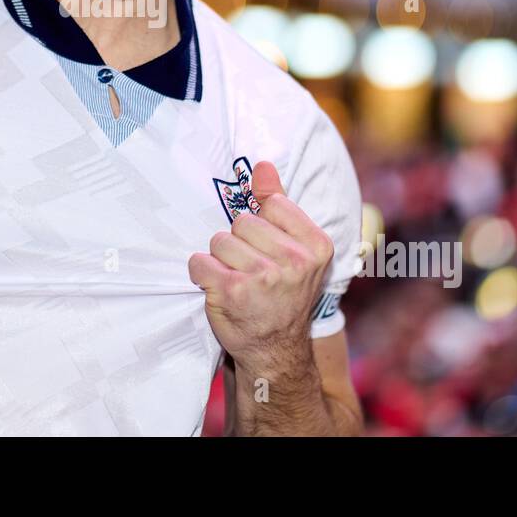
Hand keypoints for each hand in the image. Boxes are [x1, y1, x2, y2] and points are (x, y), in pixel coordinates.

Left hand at [188, 161, 334, 373]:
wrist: (274, 351)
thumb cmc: (282, 296)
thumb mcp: (293, 251)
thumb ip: (278, 204)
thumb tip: (262, 165)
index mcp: (316, 246)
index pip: (272, 204)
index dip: (263, 225)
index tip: (269, 250)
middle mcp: (295, 261)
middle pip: (242, 221)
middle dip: (239, 243)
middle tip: (252, 271)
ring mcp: (263, 277)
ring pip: (219, 240)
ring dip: (220, 260)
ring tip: (237, 281)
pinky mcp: (232, 291)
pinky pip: (199, 262)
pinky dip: (202, 274)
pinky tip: (219, 289)